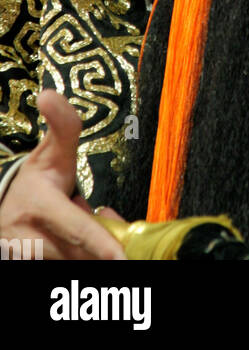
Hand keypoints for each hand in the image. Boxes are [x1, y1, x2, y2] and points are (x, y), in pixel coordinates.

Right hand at [0, 89, 126, 259]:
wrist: (1, 209)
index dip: (99, 244)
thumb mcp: (51, 150)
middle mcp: (30, 239)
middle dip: (101, 242)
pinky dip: (83, 257)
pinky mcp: (29, 269)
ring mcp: (27, 259)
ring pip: (75, 262)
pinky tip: (81, 242)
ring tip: (85, 224)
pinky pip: (66, 270)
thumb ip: (63, 124)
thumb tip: (48, 94)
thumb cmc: (36, 180)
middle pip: (81, 251)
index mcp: (39, 206)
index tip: (121, 257)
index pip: (75, 228)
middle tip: (103, 218)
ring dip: (90, 250)